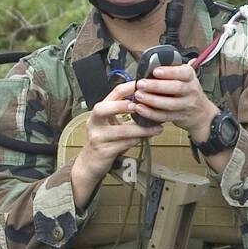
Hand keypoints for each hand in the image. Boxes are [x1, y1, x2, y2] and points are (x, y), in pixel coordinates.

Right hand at [71, 78, 163, 202]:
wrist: (90, 163)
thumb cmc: (105, 140)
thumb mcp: (111, 124)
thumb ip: (125, 113)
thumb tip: (150, 102)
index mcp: (98, 113)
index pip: (112, 94)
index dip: (128, 87)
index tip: (144, 85)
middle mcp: (94, 123)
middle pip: (103, 109)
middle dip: (121, 106)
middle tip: (140, 105)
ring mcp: (98, 138)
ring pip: (121, 131)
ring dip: (141, 129)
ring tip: (157, 127)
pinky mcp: (104, 151)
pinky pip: (124, 144)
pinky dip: (138, 140)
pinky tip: (147, 137)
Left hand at [131, 64, 218, 141]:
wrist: (201, 112)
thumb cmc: (186, 90)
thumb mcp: (183, 77)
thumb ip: (170, 71)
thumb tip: (148, 64)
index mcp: (190, 76)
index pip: (183, 72)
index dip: (169, 72)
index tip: (155, 71)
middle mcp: (191, 90)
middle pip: (176, 88)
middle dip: (156, 86)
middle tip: (141, 84)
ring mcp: (186, 105)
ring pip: (170, 104)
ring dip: (152, 100)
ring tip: (138, 95)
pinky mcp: (179, 117)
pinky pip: (164, 116)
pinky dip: (151, 113)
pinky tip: (140, 108)